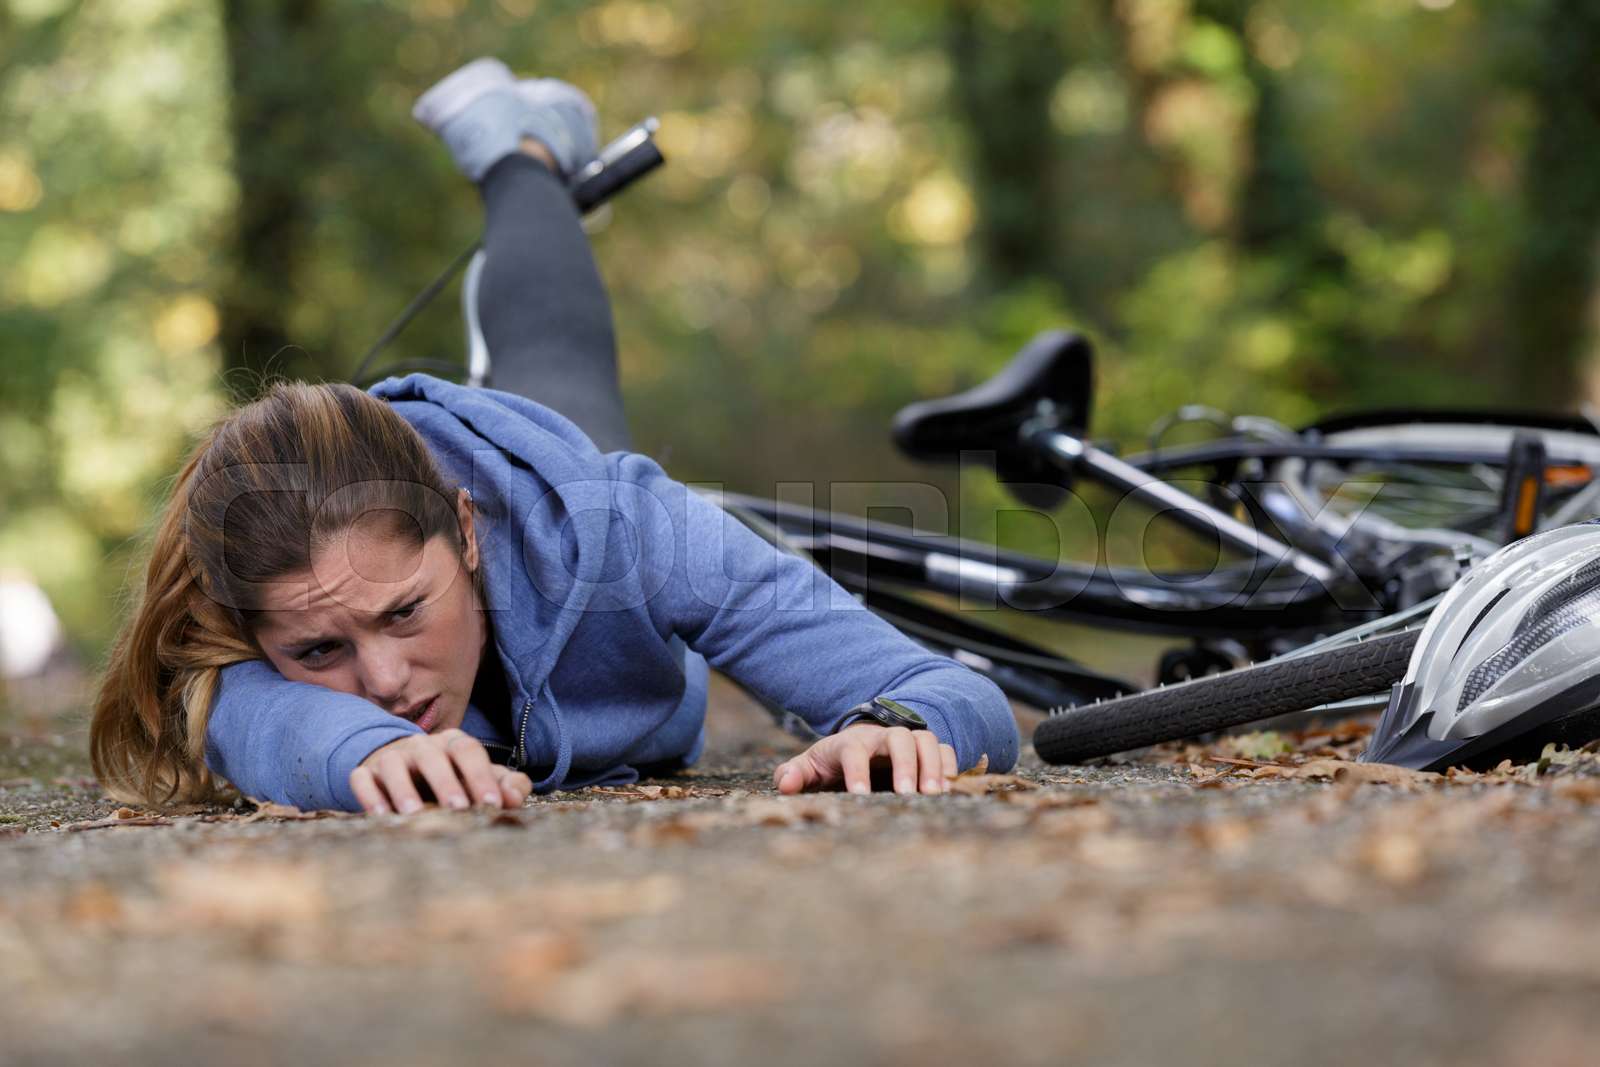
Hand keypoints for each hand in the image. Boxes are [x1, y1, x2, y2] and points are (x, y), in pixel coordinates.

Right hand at [350, 729, 532, 814]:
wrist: (406, 769)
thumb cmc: (454, 778)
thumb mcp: (482, 778)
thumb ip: (508, 785)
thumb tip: (514, 797)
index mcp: (454, 743)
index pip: (469, 750)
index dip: (481, 775)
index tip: (492, 803)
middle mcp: (422, 745)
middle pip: (433, 757)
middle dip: (445, 782)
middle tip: (457, 809)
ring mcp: (392, 757)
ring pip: (394, 766)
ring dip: (403, 789)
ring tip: (414, 814)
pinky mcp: (367, 771)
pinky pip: (362, 779)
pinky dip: (369, 795)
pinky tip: (381, 816)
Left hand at [772, 724, 956, 795]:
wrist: (860, 746)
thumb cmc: (833, 762)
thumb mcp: (810, 766)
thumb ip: (794, 774)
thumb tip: (785, 784)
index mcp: (850, 742)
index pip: (854, 750)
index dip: (857, 771)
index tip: (860, 796)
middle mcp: (882, 737)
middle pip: (899, 738)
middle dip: (905, 764)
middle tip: (908, 794)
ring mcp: (906, 741)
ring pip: (926, 740)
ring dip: (933, 765)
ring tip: (934, 794)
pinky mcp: (925, 751)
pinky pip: (944, 750)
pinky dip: (949, 766)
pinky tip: (949, 789)